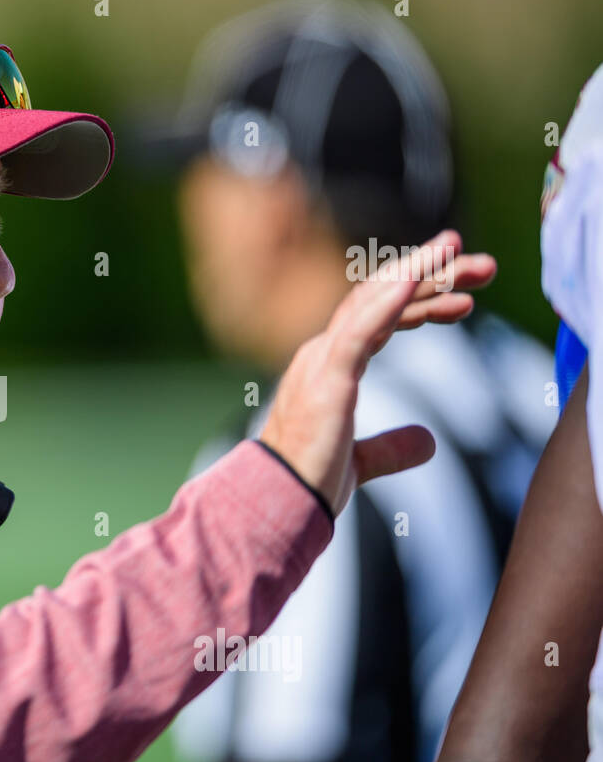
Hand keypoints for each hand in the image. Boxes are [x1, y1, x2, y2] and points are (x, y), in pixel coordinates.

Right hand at [259, 230, 495, 515]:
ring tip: (465, 257)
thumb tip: (429, 441)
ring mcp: (322, 363)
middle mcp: (322, 355)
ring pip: (374, 304)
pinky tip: (414, 281)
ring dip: (422, 275)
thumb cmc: (306, 485)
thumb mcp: (361, 463)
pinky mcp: (327, 380)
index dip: (422, 302)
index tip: (465, 300)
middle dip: (435, 277)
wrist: (277, 504)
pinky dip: (386, 304)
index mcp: (328, 369)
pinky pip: (358, 333)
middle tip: (485, 267)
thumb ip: (391, 448)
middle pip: (382, 300)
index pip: (379, 319)